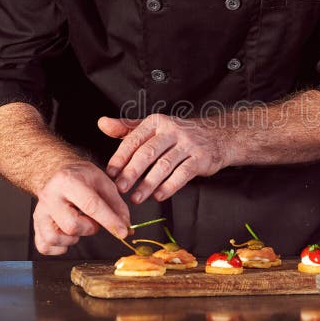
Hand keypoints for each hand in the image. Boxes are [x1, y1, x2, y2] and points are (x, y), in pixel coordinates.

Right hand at [33, 161, 129, 254]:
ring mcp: (40, 212)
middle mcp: (50, 197)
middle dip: (90, 228)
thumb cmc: (81, 178)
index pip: (91, 205)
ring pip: (56, 238)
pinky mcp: (36, 225)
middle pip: (72, 226)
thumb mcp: (103, 182)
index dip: (109, 221)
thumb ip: (116, 204)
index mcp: (68, 181)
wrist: (57, 173)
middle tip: (93, 220)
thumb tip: (126, 226)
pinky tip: (68, 235)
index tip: (123, 232)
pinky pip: (45, 247)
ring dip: (74, 238)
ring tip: (79, 224)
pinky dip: (60, 247)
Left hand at [98, 114, 230, 203]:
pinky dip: (169, 186)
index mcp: (157, 122)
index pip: (134, 140)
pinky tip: (158, 196)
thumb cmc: (179, 134)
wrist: (217, 135)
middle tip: (120, 188)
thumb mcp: (154, 127)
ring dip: (148, 183)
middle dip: (132, 172)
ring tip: (136, 198)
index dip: (120, 157)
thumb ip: (127, 128)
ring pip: (164, 165)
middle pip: (148, 152)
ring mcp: (188, 144)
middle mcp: (172, 130)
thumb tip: (102, 123)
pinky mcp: (201, 158)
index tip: (110, 173)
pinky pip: (183, 174)